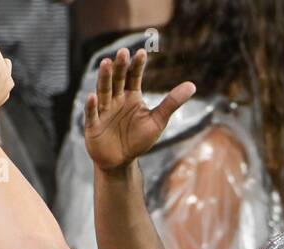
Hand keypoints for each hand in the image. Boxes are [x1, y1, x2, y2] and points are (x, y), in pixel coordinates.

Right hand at [85, 47, 195, 171]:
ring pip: (103, 91)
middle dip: (119, 67)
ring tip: (106, 63)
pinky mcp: (93, 126)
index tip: (141, 53)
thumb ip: (172, 103)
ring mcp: (103, 111)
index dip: (137, 66)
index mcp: (131, 96)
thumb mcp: (157, 121)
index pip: (133, 76)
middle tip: (123, 52)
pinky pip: (92, 114)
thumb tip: (192, 85)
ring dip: (104, 78)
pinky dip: (91, 106)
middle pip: (117, 80)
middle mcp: (116, 99)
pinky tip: (92, 96)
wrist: (120, 161)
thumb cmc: (138, 139)